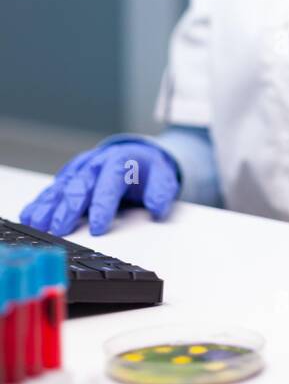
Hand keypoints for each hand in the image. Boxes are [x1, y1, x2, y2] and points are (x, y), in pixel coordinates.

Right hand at [19, 139, 180, 236]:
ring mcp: (81, 169)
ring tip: (39, 224)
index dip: (103, 205)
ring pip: (63, 186)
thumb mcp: (163, 176)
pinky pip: (54, 188)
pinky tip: (31, 216)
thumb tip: (157, 207)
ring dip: (50, 206)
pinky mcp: (70, 175)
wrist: (136, 154)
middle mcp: (97, 163)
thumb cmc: (147, 170)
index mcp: (120, 161)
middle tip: (61, 229)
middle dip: (69, 207)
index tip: (98, 227)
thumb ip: (161, 192)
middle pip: (81, 184)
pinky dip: (41, 201)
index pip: (110, 182)